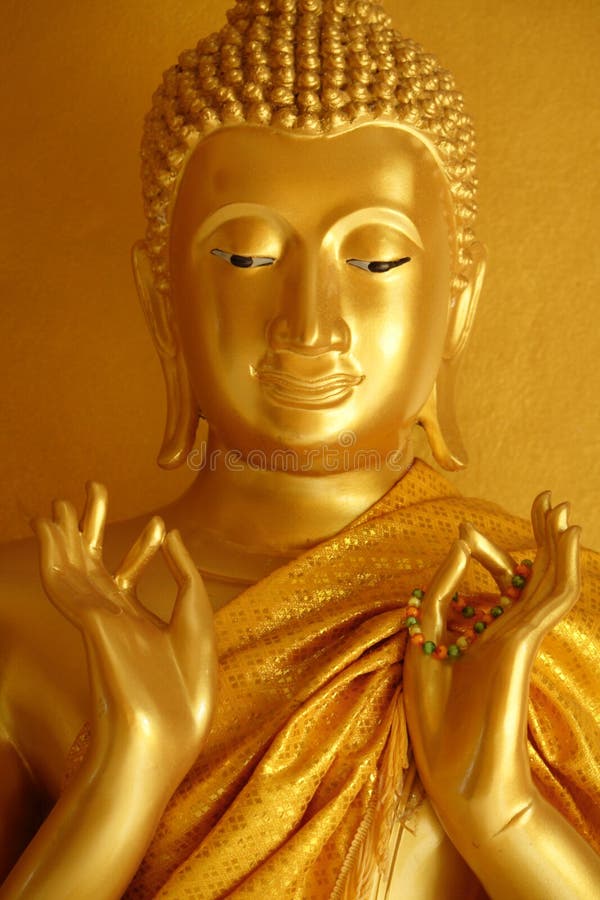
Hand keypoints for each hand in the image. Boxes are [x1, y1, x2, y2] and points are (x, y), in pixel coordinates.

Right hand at [32, 482, 215, 782]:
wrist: (167, 732)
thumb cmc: (186, 687)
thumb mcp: (196, 616)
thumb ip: (183, 572)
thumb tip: (171, 531)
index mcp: (139, 623)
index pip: (134, 576)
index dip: (144, 548)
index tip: (158, 525)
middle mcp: (114, 618)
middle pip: (96, 563)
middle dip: (92, 527)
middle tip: (92, 489)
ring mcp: (98, 619)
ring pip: (74, 566)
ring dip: (65, 533)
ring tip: (60, 501)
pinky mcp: (88, 620)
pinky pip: (64, 579)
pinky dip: (53, 550)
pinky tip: (47, 525)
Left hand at [403, 493, 579, 844]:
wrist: (456, 775)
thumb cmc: (436, 720)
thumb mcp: (423, 641)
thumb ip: (441, 592)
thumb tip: (458, 542)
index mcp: (482, 635)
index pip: (494, 583)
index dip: (481, 553)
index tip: (466, 533)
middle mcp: (505, 632)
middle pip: (528, 575)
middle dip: (538, 537)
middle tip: (545, 500)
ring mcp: (518, 638)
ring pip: (545, 581)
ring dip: (555, 544)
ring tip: (559, 507)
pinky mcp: (522, 644)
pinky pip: (549, 599)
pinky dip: (561, 569)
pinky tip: (566, 540)